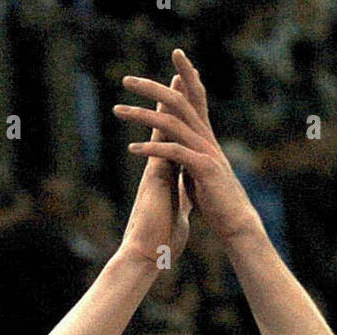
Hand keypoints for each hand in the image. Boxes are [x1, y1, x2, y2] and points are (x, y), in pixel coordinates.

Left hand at [114, 49, 259, 244]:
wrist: (237, 225)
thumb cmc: (218, 204)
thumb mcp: (200, 175)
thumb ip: (189, 159)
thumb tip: (179, 154)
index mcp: (205, 138)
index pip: (196, 98)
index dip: (187, 75)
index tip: (177, 54)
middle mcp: (207, 139)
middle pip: (179, 101)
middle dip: (152, 87)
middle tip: (126, 79)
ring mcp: (206, 152)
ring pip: (171, 123)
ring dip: (142, 115)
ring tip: (118, 111)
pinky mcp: (203, 170)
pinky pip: (174, 153)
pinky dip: (152, 149)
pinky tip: (133, 149)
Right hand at [117, 72, 191, 269]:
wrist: (148, 254)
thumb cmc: (162, 240)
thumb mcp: (178, 215)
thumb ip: (181, 201)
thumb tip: (188, 196)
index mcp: (168, 179)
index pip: (176, 145)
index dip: (182, 124)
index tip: (188, 105)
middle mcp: (159, 170)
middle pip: (167, 131)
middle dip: (173, 106)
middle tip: (178, 78)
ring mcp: (155, 172)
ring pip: (161, 132)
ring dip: (167, 107)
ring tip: (172, 83)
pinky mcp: (154, 179)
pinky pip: (159, 146)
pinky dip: (162, 128)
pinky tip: (166, 111)